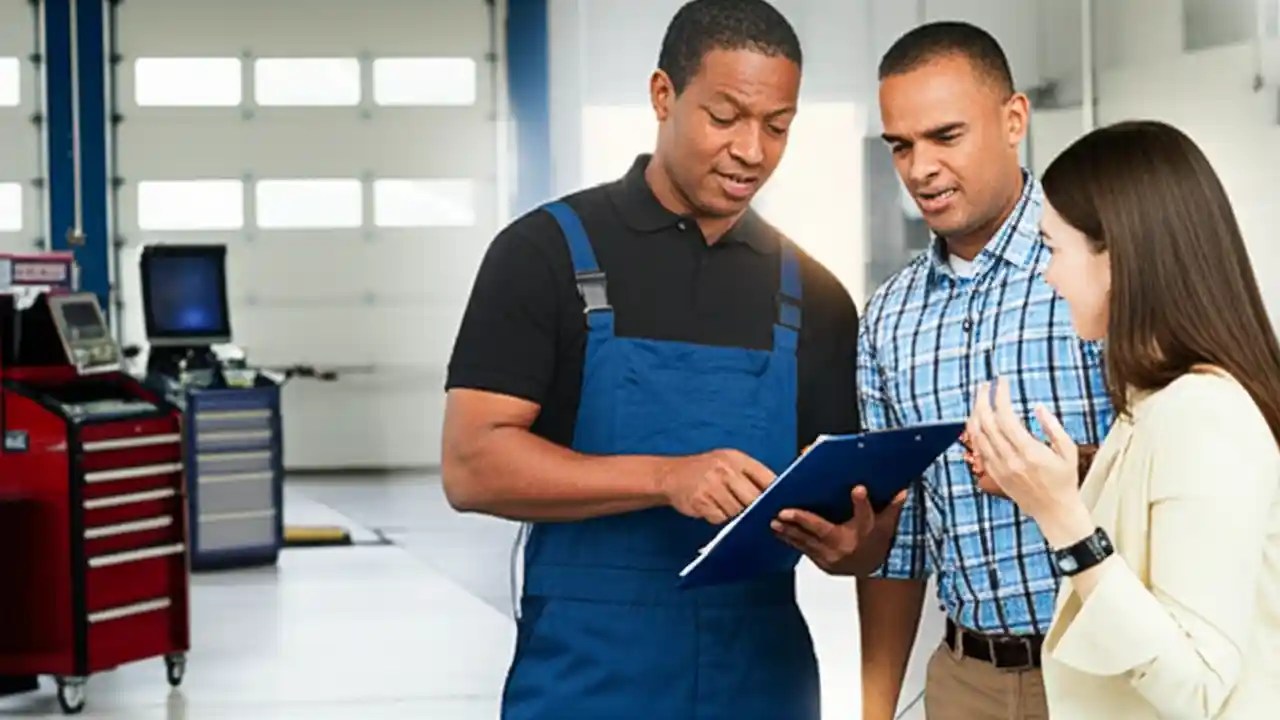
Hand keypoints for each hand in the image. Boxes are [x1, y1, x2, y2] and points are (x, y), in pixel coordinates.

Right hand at [658, 449, 775, 523]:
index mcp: (737, 459)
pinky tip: (715, 511)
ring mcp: (712, 486)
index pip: (767, 478)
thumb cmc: (705, 470)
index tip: (779, 506)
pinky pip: (720, 518)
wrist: (671, 475)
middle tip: (758, 517)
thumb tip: (776, 495)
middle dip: (757, 510)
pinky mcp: (701, 502)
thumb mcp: (728, 462)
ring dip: (737, 516)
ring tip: (732, 513)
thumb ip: (750, 475)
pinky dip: (720, 519)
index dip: (776, 495)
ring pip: (737, 511)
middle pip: (754, 498)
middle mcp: (725, 470)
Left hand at [770, 486, 907, 575]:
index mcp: (867, 532)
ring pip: (807, 542)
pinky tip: (777, 531)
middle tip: (784, 512)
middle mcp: (847, 545)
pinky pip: (803, 550)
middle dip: (803, 521)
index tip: (858, 489)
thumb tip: (902, 490)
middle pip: (824, 531)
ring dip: (789, 532)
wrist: (870, 569)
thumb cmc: (875, 541)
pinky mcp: (821, 563)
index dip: (862, 503)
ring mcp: (832, 557)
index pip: (866, 516)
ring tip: (774, 522)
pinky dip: (790, 540)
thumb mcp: (886, 525)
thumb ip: (892, 508)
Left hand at [969, 377, 1080, 523]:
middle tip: (984, 385)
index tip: (1001, 381)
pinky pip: (978, 449)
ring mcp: (999, 468)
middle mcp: (1010, 459)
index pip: (1005, 416)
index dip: (999, 395)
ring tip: (979, 399)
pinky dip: (975, 431)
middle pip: (985, 422)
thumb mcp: (1068, 451)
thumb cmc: (1065, 480)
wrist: (1054, 511)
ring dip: (975, 413)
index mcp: (1029, 451)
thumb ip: (1053, 427)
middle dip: (982, 399)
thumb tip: (1037, 407)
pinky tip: (979, 420)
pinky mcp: (994, 474)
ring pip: (977, 435)